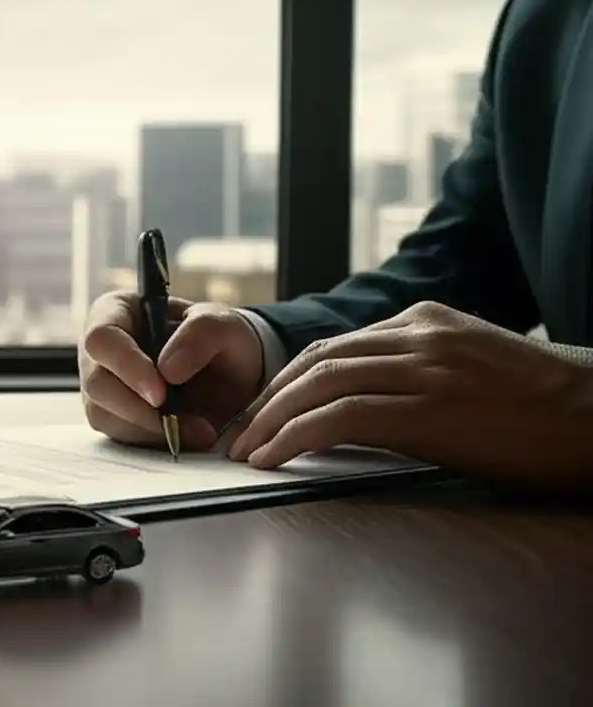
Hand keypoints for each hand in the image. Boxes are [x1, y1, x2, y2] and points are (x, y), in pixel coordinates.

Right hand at [79, 291, 263, 448]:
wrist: (230, 377)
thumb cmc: (219, 340)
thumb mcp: (225, 324)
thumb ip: (202, 332)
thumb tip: (167, 370)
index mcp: (116, 312)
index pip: (102, 338)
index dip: (127, 366)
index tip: (160, 393)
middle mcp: (100, 350)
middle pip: (96, 383)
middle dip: (138, 408)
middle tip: (180, 421)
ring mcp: (101, 385)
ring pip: (104, 415)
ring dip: (150, 429)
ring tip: (197, 428)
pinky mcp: (111, 417)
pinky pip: (119, 436)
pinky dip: (153, 441)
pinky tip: (183, 434)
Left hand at [227, 302, 592, 488]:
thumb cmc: (540, 408)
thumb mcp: (471, 367)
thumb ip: (417, 368)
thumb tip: (360, 403)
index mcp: (426, 320)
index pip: (334, 346)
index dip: (288, 381)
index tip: (262, 411)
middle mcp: (418, 335)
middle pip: (317, 361)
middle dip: (268, 399)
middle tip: (239, 433)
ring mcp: (424, 368)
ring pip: (320, 383)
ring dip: (271, 419)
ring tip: (247, 450)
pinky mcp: (430, 408)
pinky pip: (341, 416)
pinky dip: (296, 436)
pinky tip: (274, 458)